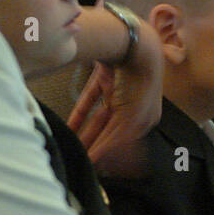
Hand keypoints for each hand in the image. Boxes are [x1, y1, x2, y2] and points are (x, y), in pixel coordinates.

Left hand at [69, 17, 162, 177]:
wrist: (134, 45)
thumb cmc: (139, 84)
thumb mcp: (128, 120)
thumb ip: (110, 142)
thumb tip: (95, 163)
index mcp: (145, 118)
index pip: (124, 143)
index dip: (108, 156)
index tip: (93, 170)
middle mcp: (132, 106)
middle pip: (110, 132)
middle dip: (95, 146)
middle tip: (78, 161)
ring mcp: (117, 91)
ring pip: (97, 120)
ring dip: (85, 134)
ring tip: (71, 149)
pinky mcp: (102, 80)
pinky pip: (88, 102)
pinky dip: (78, 116)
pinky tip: (68, 129)